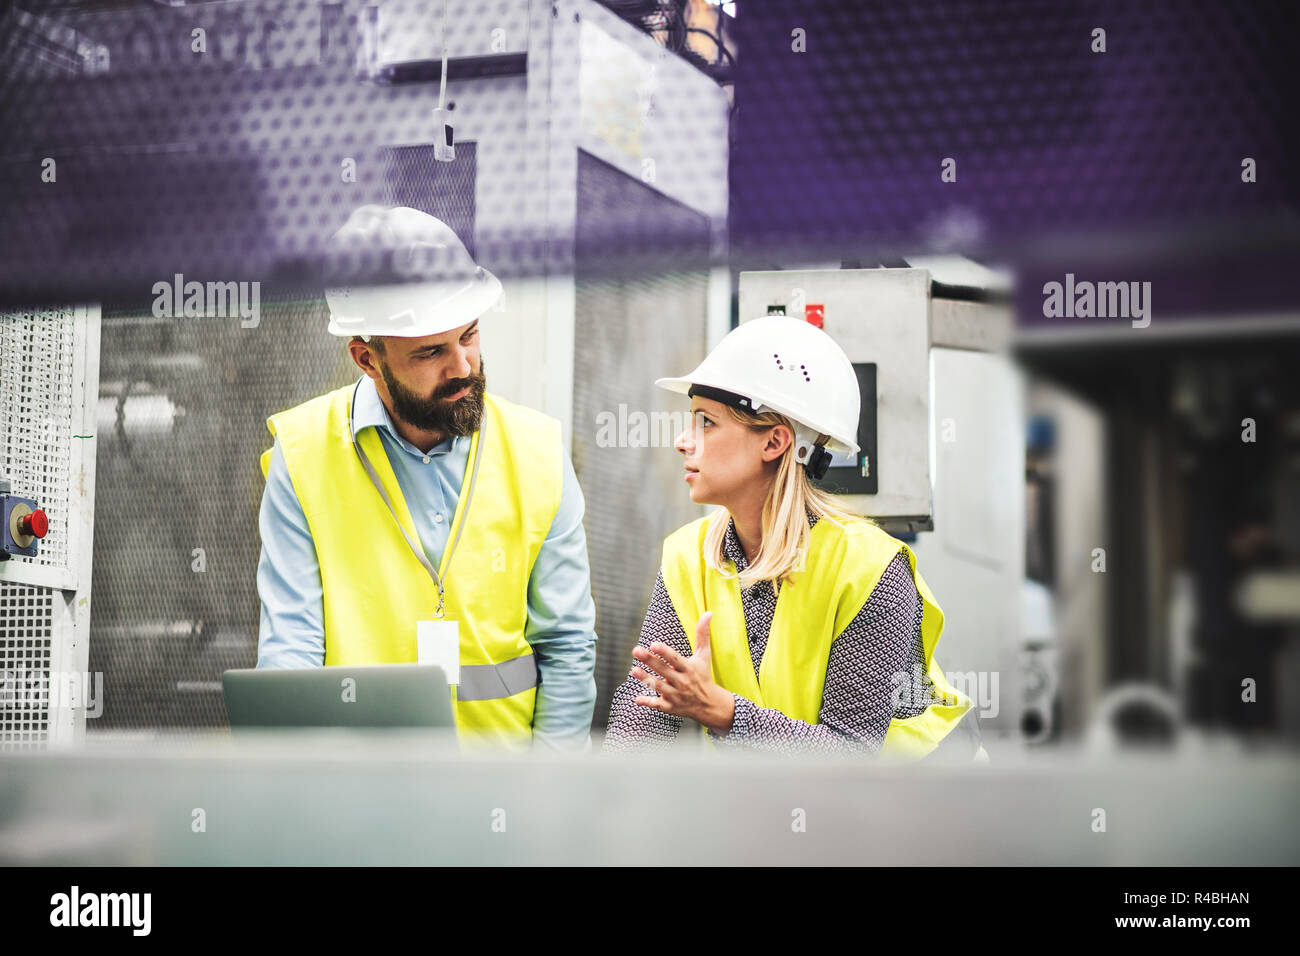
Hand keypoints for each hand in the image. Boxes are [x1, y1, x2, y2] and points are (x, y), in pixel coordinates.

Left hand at [631, 611, 734, 733]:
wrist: (709, 704)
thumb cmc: (703, 675)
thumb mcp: (704, 655)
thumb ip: (703, 634)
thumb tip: (708, 613)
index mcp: (688, 668)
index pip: (675, 659)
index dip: (665, 652)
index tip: (654, 644)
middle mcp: (682, 682)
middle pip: (664, 671)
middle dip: (650, 661)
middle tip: (636, 650)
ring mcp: (675, 695)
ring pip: (659, 687)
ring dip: (646, 679)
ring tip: (633, 670)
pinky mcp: (670, 707)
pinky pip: (658, 705)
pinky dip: (648, 703)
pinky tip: (637, 699)